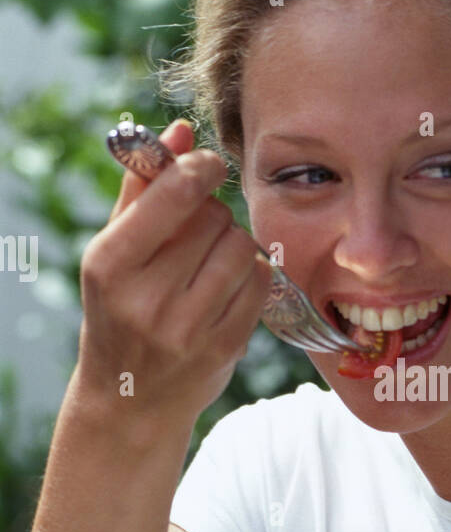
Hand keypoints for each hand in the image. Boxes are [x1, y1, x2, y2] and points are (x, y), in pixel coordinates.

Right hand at [77, 119, 272, 427]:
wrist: (131, 400)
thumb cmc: (122, 311)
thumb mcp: (114, 252)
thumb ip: (144, 188)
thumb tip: (180, 130)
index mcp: (109, 264)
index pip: (174, 194)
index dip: (200, 168)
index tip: (208, 166)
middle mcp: (144, 299)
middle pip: (212, 218)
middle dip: (213, 213)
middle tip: (198, 232)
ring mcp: (186, 328)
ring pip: (241, 248)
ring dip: (235, 243)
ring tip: (212, 260)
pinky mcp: (224, 348)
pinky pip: (259, 282)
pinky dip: (251, 274)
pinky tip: (229, 285)